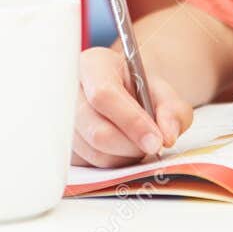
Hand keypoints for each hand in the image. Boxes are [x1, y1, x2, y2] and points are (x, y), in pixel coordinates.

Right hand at [72, 46, 191, 167]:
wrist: (123, 96)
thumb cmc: (139, 90)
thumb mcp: (161, 91)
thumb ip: (171, 109)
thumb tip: (167, 135)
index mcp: (92, 65)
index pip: (104, 95)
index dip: (132, 122)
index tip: (157, 141)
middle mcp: (68, 91)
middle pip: (98, 131)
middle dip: (132, 145)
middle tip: (153, 145)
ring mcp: (60, 121)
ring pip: (95, 154)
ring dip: (125, 157)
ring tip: (137, 142)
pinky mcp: (63, 146)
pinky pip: (91, 166)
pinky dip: (114, 164)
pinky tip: (121, 148)